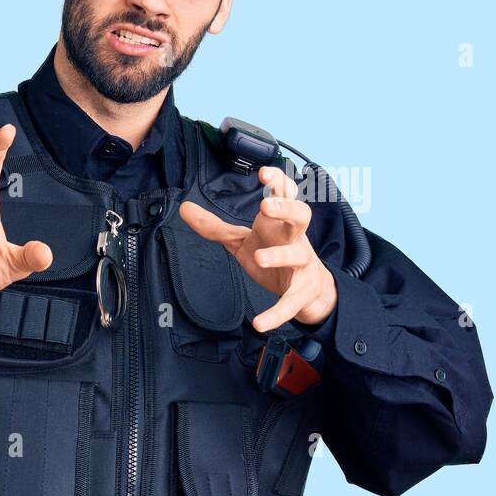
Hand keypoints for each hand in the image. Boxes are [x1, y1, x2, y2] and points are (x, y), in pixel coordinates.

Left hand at [179, 165, 336, 331]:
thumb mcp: (243, 240)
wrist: (310, 291)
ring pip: (298, 255)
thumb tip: (185, 208)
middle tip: (267, 206)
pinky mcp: (301, 292)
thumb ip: (216, 227)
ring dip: (280, 255)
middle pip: (300, 216)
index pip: (285, 195)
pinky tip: (260, 322)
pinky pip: (290, 302)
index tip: (265, 172)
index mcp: (280, 224)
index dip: (278, 182)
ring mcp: (302, 265)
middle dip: (287, 208)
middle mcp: (295, 240)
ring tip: (260, 257)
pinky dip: (276, 313)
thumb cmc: (276, 256)